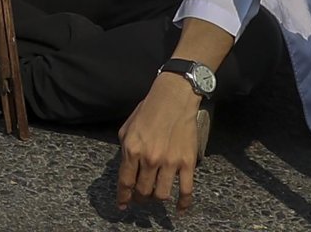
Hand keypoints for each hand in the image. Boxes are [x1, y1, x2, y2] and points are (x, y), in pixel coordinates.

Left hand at [114, 72, 210, 212]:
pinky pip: (185, 190)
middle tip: (140, 198)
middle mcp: (150, 159)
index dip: (123, 197)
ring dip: (156, 199)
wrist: (173, 99)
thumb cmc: (148, 110)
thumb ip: (125, 150)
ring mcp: (169, 162)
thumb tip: (125, 169)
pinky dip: (182, 204)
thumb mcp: (127, 128)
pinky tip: (179, 211)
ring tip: (155, 196)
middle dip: (139, 198)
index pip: (125, 181)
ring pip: (161, 195)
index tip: (123, 205)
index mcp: (132, 149)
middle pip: (143, 191)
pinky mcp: (187, 163)